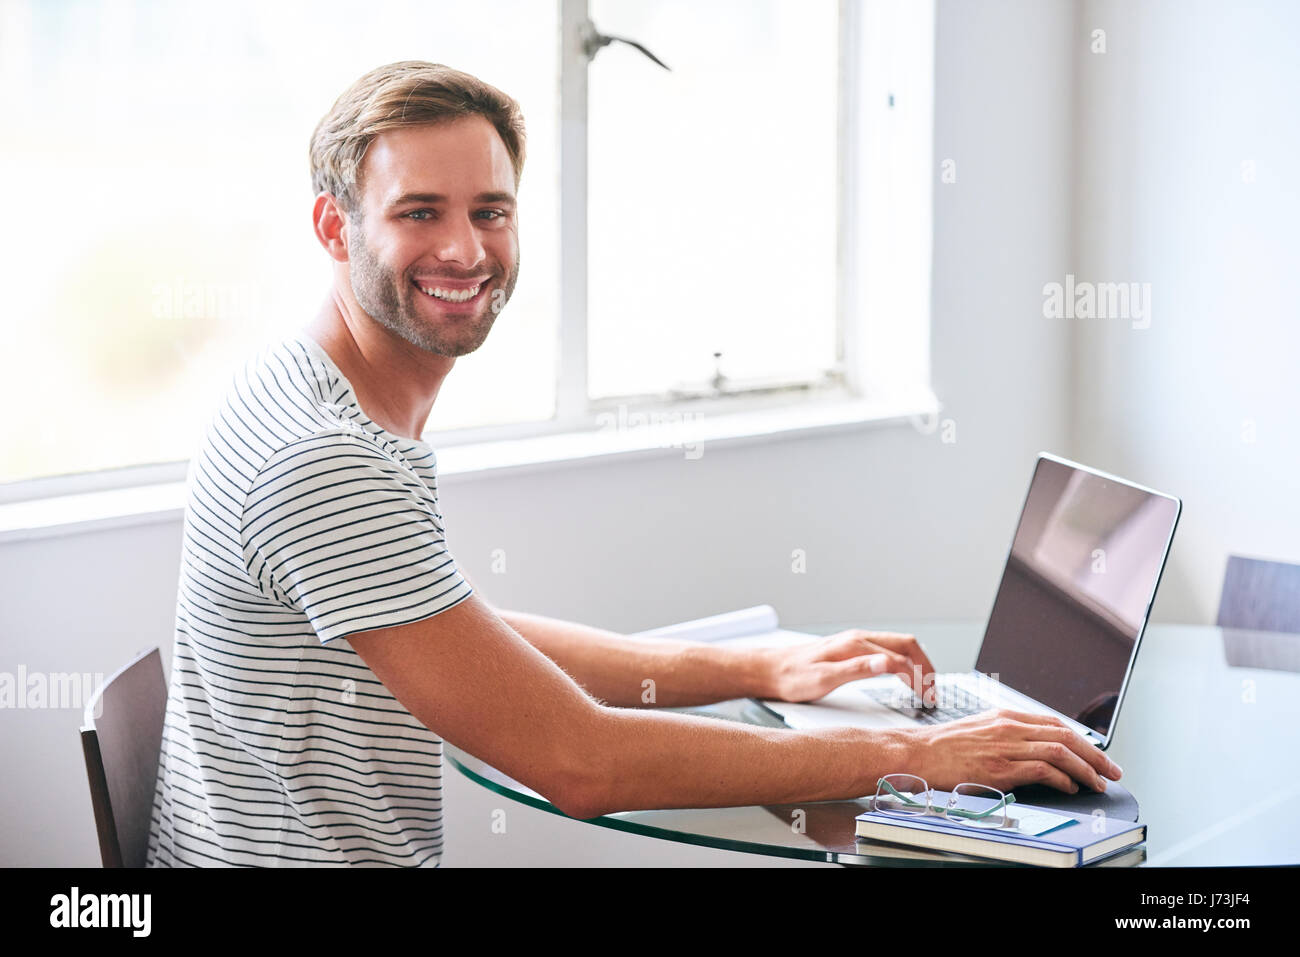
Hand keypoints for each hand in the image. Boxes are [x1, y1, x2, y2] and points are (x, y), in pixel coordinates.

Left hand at [761, 630, 936, 702]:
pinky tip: (903, 676)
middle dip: (926, 667)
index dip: (919, 678)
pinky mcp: (852, 649)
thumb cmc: (793, 677)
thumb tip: (886, 663)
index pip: (901, 657)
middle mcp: (859, 639)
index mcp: (856, 645)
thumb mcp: (824, 678)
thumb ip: (857, 670)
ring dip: (917, 663)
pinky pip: (887, 650)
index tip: (928, 697)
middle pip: (907, 645)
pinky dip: (904, 662)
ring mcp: (856, 642)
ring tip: (925, 686)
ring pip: (899, 646)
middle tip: (934, 692)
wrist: (770, 671)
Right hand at [905, 709, 1122, 793]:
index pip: (1055, 723)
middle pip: (1065, 735)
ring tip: (1098, 783)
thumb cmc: (943, 746)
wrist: (916, 753)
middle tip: (1112, 770)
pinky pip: (1041, 770)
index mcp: (1005, 716)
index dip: (1082, 740)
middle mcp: (1009, 727)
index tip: (1096, 754)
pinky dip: (1062, 779)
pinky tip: (1069, 787)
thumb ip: (1007, 735)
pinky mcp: (999, 768)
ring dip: (1086, 769)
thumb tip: (1034, 750)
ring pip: (1059, 751)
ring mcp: (1005, 746)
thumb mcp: (979, 730)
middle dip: (1095, 755)